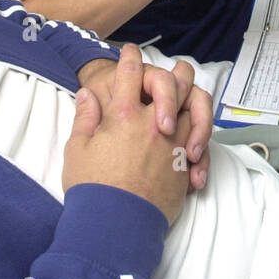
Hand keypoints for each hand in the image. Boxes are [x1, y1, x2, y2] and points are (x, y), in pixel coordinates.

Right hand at [76, 54, 211, 190]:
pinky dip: (199, 136)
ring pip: (195, 107)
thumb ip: (85, 117)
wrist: (116, 226)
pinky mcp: (185, 164)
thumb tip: (87, 95)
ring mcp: (174, 142)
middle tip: (174, 72)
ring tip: (189, 98)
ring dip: (192, 100)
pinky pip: (201, 141)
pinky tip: (193, 138)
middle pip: (174, 82)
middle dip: (175, 72)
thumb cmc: (92, 188)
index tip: (128, 52)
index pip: (129, 72)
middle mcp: (153, 123)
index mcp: (123, 115)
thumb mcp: (76, 149)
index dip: (127, 57)